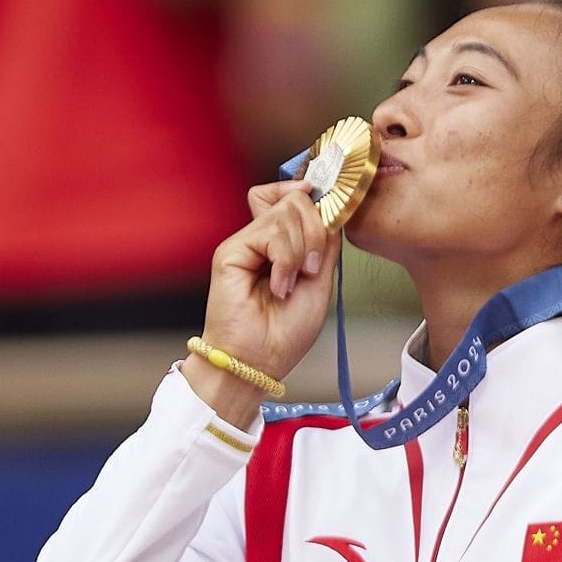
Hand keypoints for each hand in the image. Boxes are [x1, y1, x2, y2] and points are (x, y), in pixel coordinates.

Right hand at [183, 180, 341, 423]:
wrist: (259, 362)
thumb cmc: (285, 332)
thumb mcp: (320, 282)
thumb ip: (324, 244)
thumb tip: (328, 208)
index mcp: (282, 245)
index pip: (294, 199)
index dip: (313, 199)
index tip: (331, 214)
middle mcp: (262, 239)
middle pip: (296, 202)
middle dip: (316, 232)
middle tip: (310, 270)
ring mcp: (245, 243)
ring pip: (286, 213)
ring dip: (300, 251)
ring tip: (290, 285)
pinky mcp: (230, 251)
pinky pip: (270, 232)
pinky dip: (284, 260)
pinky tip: (278, 286)